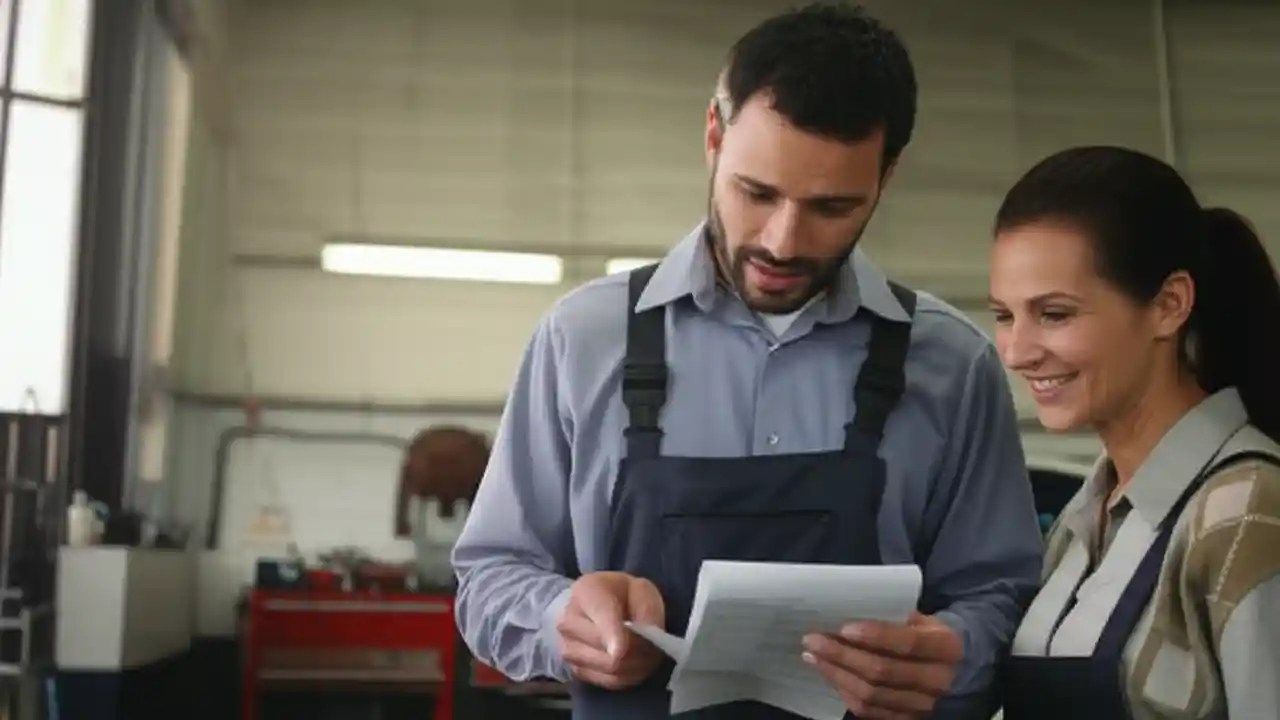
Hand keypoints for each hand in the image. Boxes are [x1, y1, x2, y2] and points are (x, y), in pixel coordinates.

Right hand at [557, 571, 665, 689]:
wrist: (595, 605)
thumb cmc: (621, 594)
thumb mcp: (641, 589)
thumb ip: (646, 610)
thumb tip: (647, 636)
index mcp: (587, 592)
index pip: (601, 616)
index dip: (612, 636)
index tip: (622, 651)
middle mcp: (570, 622)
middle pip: (608, 650)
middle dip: (639, 651)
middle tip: (654, 643)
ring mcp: (569, 649)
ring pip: (612, 669)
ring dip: (637, 665)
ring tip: (646, 651)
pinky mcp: (577, 670)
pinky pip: (610, 681)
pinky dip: (629, 676)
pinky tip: (636, 663)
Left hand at [802, 612, 962, 719]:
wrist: (953, 664)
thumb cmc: (926, 632)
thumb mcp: (920, 616)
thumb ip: (893, 615)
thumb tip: (848, 609)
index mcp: (946, 647)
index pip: (908, 643)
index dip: (875, 636)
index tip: (844, 628)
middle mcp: (938, 680)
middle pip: (883, 671)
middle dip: (842, 655)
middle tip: (813, 640)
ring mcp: (922, 704)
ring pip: (872, 694)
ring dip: (837, 674)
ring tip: (813, 656)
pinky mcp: (907, 718)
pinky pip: (869, 710)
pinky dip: (845, 692)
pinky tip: (829, 673)